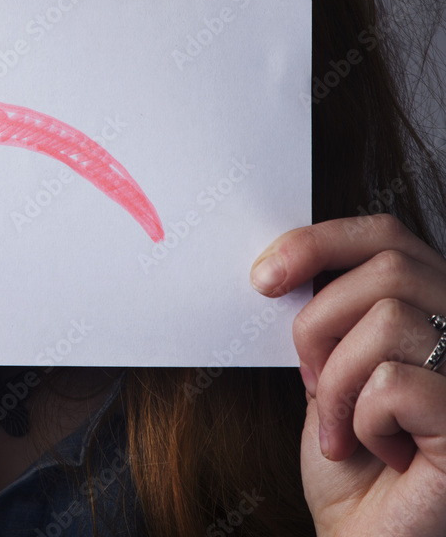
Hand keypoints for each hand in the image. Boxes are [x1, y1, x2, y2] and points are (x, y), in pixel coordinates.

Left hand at [250, 215, 445, 536]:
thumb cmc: (348, 456)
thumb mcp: (329, 363)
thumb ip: (329, 311)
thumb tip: (279, 263)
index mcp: (434, 307)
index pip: (386, 235)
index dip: (319, 241)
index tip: (264, 277)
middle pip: (388, 268)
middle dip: (319, 321)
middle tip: (308, 376)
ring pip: (386, 321)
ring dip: (336, 379)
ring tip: (341, 425)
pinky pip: (394, 383)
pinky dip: (361, 419)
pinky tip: (379, 452)